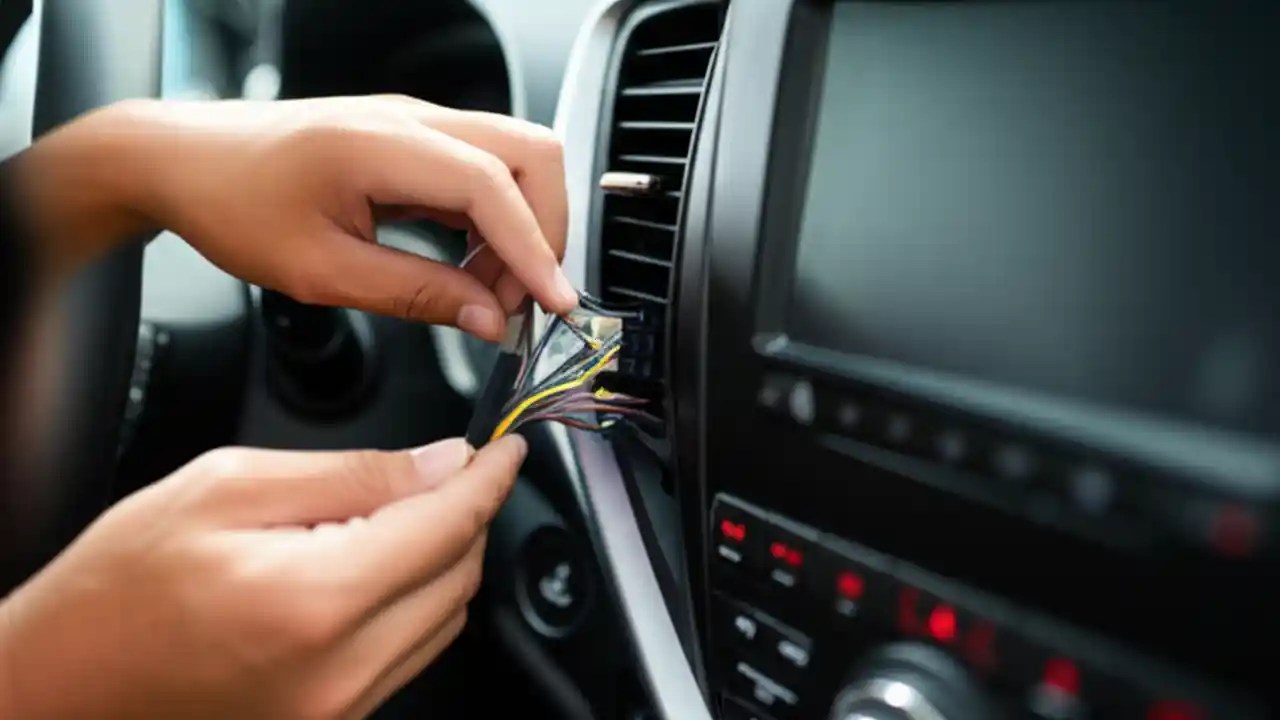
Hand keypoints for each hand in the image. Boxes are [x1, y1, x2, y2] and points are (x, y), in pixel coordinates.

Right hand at [0, 435, 525, 718]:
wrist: (64, 684)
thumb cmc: (122, 585)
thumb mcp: (229, 486)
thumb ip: (351, 473)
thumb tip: (440, 462)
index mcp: (316, 597)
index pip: (448, 525)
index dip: (489, 477)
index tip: (506, 448)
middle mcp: (340, 669)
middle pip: (460, 574)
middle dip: (469, 512)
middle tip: (449, 467)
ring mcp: (339, 708)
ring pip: (446, 618)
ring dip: (447, 558)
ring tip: (404, 512)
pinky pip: (410, 655)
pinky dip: (418, 602)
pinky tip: (380, 566)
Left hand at [14, 96, 576, 340]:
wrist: (185, 159)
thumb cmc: (232, 203)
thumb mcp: (321, 271)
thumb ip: (415, 295)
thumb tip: (487, 318)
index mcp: (381, 143)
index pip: (493, 186)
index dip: (535, 248)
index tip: (554, 303)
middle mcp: (412, 120)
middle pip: (532, 154)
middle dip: (545, 230)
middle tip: (520, 299)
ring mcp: (417, 124)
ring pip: (517, 160)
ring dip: (523, 227)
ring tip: (492, 291)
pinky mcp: (414, 141)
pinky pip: (485, 172)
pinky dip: (497, 221)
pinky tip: (473, 265)